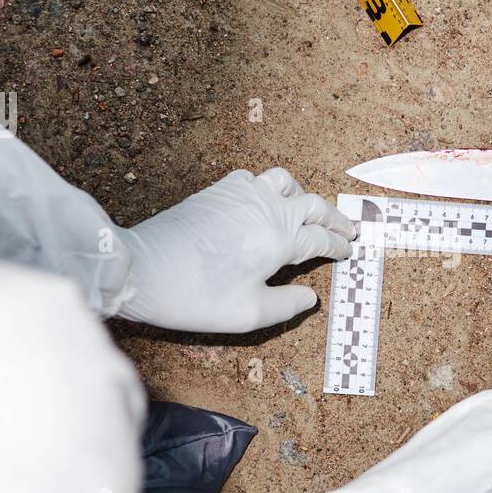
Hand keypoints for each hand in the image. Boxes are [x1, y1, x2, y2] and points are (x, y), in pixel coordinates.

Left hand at [117, 167, 354, 332]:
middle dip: (334, 218)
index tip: (348, 252)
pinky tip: (265, 199)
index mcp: (281, 239)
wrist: (143, 269)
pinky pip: (254, 178)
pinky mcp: (217, 191)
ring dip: (304, 195)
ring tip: (309, 209)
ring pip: (285, 182)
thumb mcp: (249, 314)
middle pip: (313, 205)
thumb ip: (288, 306)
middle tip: (347, 228)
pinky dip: (270, 186)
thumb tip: (310, 297)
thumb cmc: (196, 296)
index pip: (321, 238)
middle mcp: (267, 209)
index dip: (338, 246)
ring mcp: (241, 194)